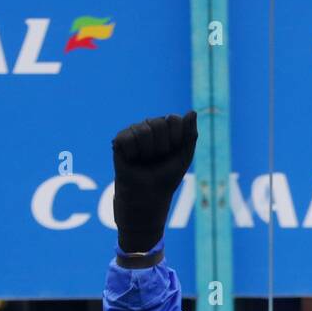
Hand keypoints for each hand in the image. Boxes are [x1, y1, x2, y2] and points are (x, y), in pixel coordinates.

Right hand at [111, 110, 198, 253]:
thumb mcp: (183, 158)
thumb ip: (190, 135)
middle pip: (159, 123)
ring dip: (147, 152)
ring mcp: (134, 132)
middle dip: (162, 147)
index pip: (174, 120)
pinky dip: (132, 153)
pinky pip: (128, 137)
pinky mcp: (119, 141)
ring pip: (143, 130)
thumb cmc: (166, 179)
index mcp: (167, 129)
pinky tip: (131, 160)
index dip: (175, 141)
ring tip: (144, 161)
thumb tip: (192, 111)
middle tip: (157, 160)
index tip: (172, 155)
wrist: (147, 199)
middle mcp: (150, 127)